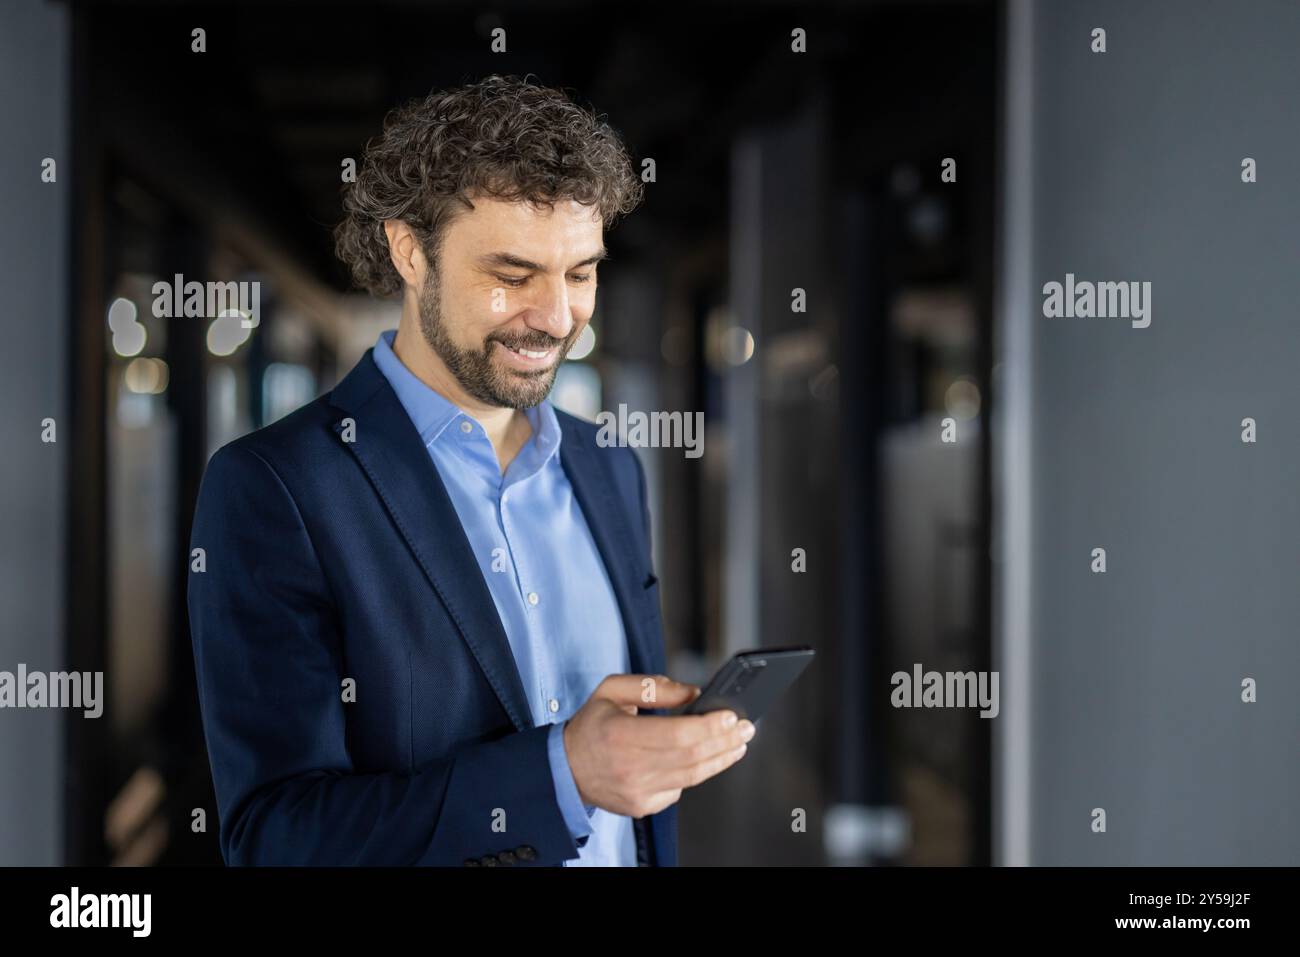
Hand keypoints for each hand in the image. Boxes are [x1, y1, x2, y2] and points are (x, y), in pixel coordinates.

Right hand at [561, 674, 755, 817]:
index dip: (709, 726)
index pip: (678, 735)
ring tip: (738, 743)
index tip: (731, 715)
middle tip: (746, 728)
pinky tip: (709, 758)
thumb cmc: (591, 725)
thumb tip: (694, 694)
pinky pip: (679, 788)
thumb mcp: (612, 690)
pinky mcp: (642, 807)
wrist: (564, 770)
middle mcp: (629, 768)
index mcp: (620, 735)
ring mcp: (637, 792)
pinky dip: (697, 772)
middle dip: (725, 741)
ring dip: (721, 759)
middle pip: (691, 757)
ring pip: (692, 777)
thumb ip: (653, 687)